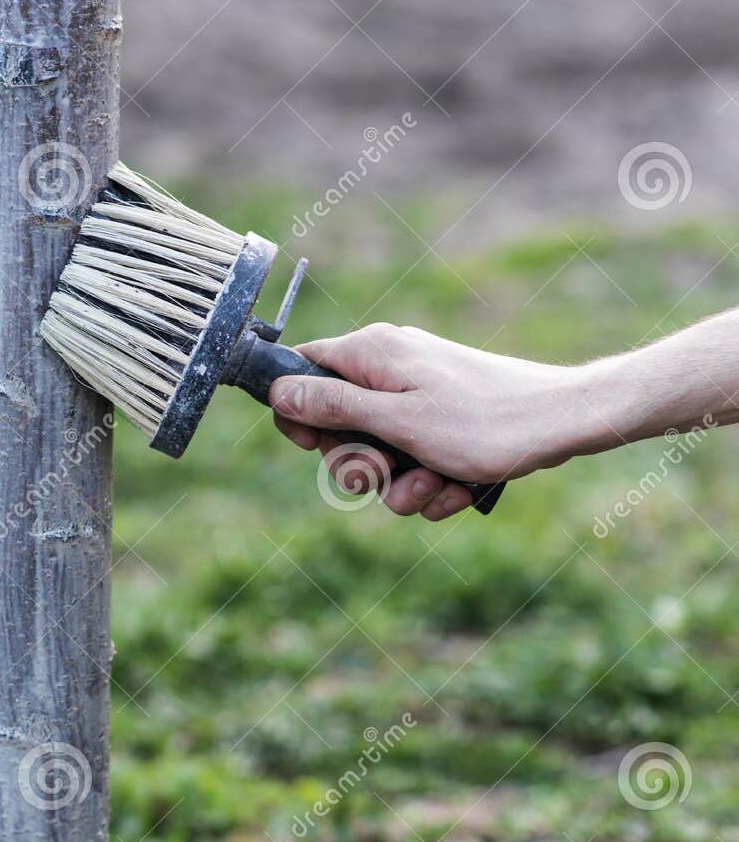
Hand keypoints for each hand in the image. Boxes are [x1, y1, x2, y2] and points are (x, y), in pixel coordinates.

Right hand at [270, 324, 595, 520]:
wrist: (562, 423)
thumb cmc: (483, 422)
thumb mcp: (397, 422)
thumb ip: (334, 408)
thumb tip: (279, 392)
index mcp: (372, 354)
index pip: (302, 372)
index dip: (299, 415)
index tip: (317, 445)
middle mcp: (391, 369)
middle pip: (338, 426)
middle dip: (360, 466)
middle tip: (385, 475)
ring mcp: (419, 396)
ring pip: (380, 455)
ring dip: (402, 486)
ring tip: (436, 484)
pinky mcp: (444, 423)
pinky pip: (416, 462)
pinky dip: (433, 483)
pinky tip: (458, 487)